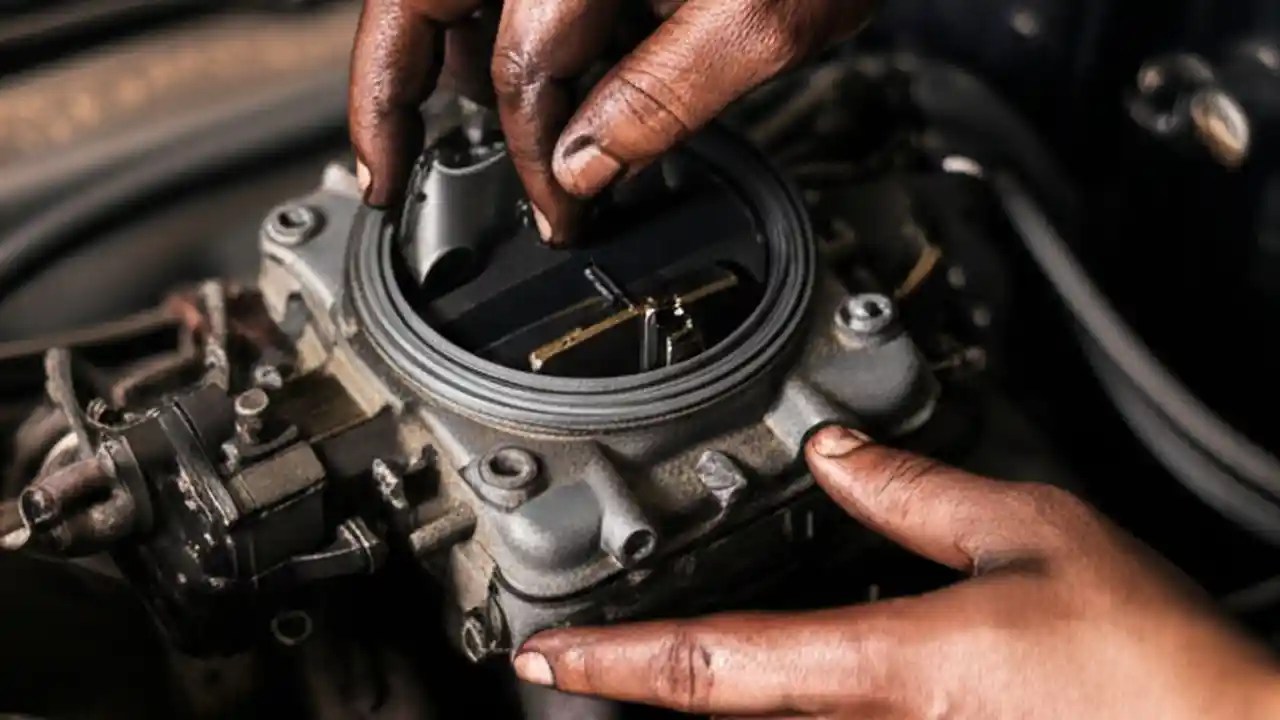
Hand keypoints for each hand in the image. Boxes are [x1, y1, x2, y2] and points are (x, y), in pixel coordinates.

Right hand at [349, 0, 876, 243]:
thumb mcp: (771, 16)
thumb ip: (667, 97)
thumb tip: (584, 167)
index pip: (518, 71)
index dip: (533, 160)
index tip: (560, 216)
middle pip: (421, 0)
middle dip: (394, 94)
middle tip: (382, 174)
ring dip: (450, 58)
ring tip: (455, 131)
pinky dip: (512, 28)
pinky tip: (541, 76)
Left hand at [511, 426, 1279, 718]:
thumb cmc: (1151, 664)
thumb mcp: (1035, 535)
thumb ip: (921, 491)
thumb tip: (845, 453)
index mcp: (892, 667)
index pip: (715, 666)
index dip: (617, 662)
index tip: (547, 657)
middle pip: (726, 709)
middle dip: (645, 679)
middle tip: (579, 652)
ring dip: (711, 687)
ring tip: (655, 647)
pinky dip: (784, 695)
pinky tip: (789, 662)